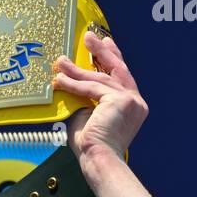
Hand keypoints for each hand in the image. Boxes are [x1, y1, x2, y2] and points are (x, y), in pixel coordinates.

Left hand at [54, 31, 147, 163]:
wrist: (99, 160)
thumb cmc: (92, 147)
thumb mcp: (89, 116)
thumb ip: (86, 99)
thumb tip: (71, 83)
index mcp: (133, 107)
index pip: (122, 78)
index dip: (112, 59)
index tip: (106, 44)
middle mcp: (136, 102)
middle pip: (118, 69)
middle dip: (102, 51)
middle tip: (89, 36)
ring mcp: (130, 100)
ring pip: (101, 78)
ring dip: (78, 69)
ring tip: (61, 61)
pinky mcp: (121, 100)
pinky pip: (92, 87)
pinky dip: (74, 83)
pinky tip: (60, 79)